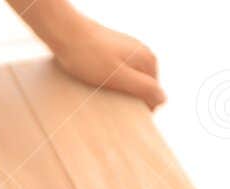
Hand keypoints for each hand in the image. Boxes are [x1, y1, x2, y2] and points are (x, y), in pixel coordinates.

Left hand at [37, 11, 164, 108]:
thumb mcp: (118, 77)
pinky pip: (118, 72)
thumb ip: (143, 87)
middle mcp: (142, 52)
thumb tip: (163, 100)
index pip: (154, 95)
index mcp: (148, 60)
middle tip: (109, 106)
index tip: (122, 116)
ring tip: (102, 94)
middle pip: (143, 87)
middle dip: (130, 99)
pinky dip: (110, 81)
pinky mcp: (114, 49)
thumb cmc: (88, 56)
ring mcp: (128, 49)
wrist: (66, 31)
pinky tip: (96, 83)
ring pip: (130, 79)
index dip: (140, 109)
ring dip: (119, 90)